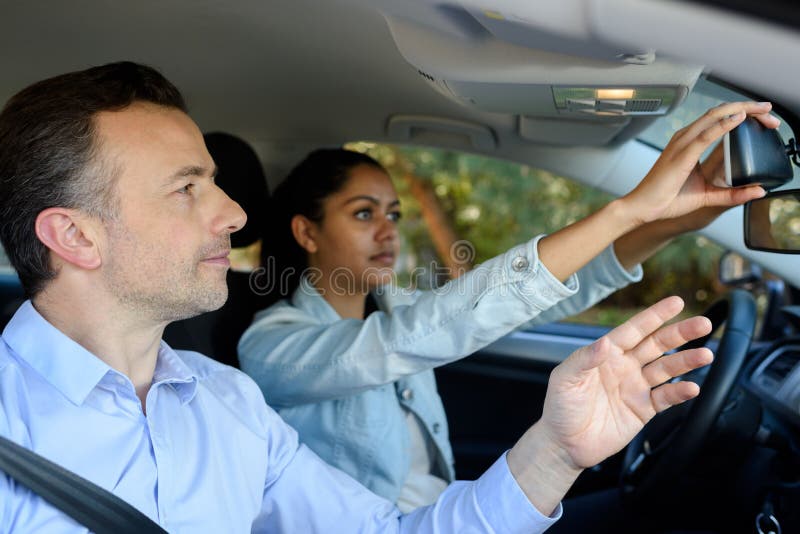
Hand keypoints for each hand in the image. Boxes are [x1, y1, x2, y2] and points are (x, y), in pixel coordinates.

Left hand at [539, 296, 711, 469]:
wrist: (564, 444)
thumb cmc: (560, 407)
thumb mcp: (565, 379)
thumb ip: (584, 360)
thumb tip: (604, 343)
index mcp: (606, 354)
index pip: (634, 330)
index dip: (655, 316)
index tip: (676, 303)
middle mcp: (624, 366)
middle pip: (657, 345)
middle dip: (680, 333)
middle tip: (703, 323)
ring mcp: (635, 387)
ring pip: (666, 369)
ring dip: (686, 361)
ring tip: (705, 354)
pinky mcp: (643, 409)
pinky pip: (665, 398)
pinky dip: (680, 393)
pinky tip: (691, 387)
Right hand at [625, 102, 778, 225]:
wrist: (642, 208)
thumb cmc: (665, 199)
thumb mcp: (707, 195)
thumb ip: (732, 193)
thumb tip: (758, 191)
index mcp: (689, 143)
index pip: (718, 120)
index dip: (742, 115)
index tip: (763, 120)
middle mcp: (685, 138)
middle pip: (720, 112)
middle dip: (748, 108)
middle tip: (769, 111)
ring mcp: (682, 144)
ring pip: (715, 116)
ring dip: (741, 110)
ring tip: (762, 110)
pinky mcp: (682, 155)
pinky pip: (706, 135)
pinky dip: (724, 124)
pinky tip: (739, 119)